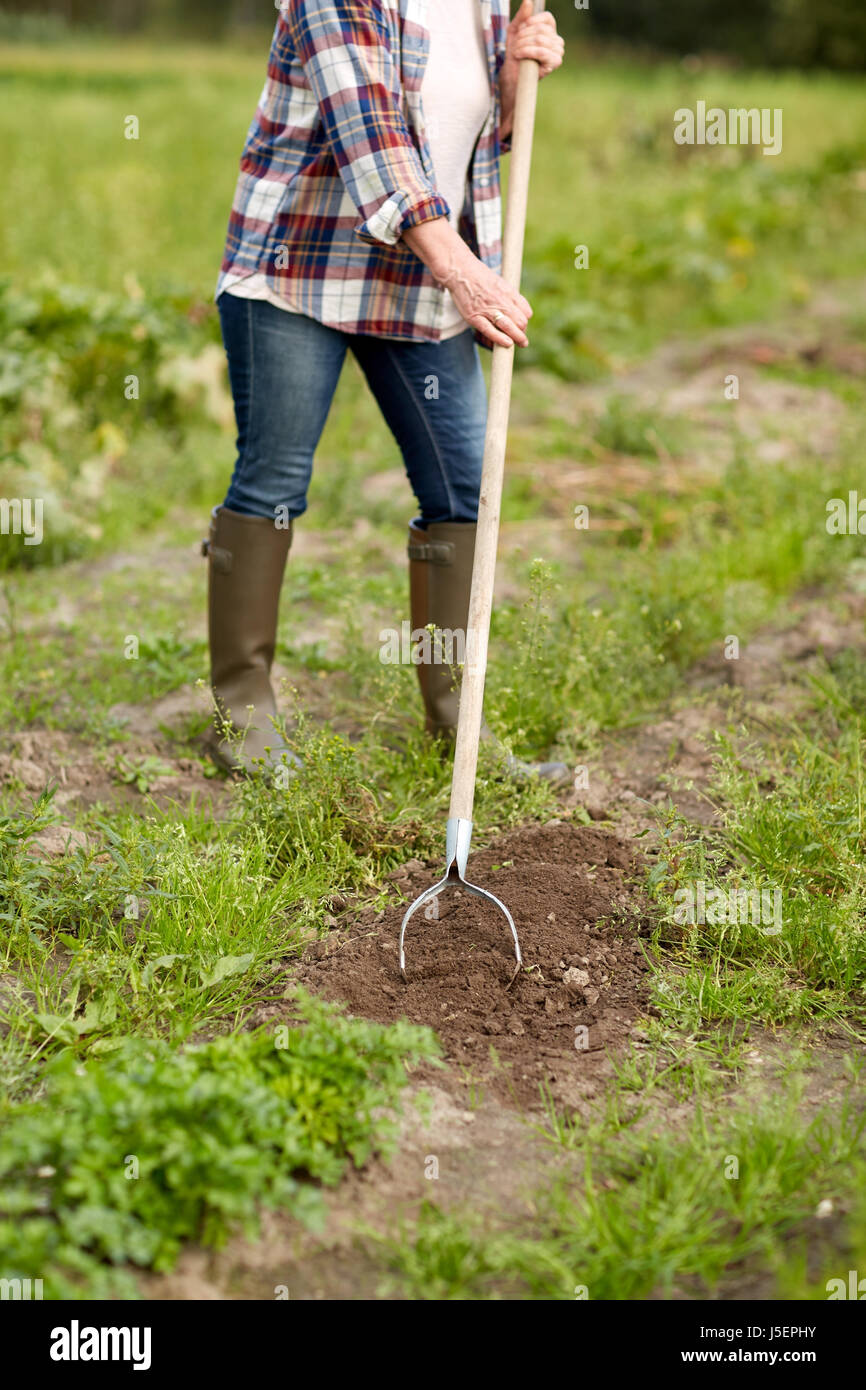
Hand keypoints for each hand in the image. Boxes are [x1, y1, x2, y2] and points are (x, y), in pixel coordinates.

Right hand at [402, 218, 532, 347]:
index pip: (526, 312)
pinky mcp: (474, 317)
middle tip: (520, 338)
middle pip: (521, 322)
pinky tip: (507, 344)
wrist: (460, 271)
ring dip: (518, 338)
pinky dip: (500, 339)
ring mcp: (488, 310)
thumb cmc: (479, 276)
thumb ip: (509, 296)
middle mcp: (501, 301)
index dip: (525, 321)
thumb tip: (518, 309)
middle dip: (522, 332)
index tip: (521, 325)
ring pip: (510, 327)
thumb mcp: (499, 282)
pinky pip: (490, 331)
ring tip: (522, 344)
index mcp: (509, 292)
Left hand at [500, 1, 564, 136]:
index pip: (548, 19)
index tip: (521, 29)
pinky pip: (545, 52)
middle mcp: (555, 42)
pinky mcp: (553, 65)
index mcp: (548, 33)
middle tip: (514, 46)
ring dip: (524, 45)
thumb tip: (529, 1)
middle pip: (543, 29)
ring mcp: (556, 54)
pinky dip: (530, 52)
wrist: (509, 81)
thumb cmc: (511, 59)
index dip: (533, 21)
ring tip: (516, 53)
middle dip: (524, 36)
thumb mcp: (512, 34)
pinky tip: (520, 57)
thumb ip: (521, 17)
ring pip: (543, 40)